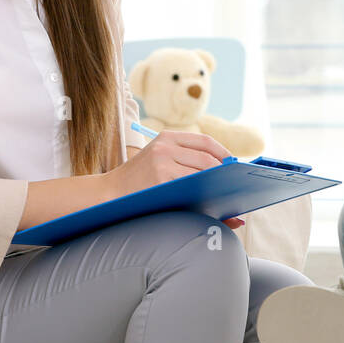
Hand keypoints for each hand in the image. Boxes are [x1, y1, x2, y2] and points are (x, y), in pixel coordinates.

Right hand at [121, 140, 242, 226]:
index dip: (224, 154)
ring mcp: (162, 162)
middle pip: (207, 158)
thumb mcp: (159, 162)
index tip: (235, 168)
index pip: (205, 142)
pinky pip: (191, 187)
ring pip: (202, 172)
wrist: (108, 194)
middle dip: (224, 174)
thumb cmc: (139, 183)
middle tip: (234, 187)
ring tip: (225, 198)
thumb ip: (187, 164)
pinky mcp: (160, 179)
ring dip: (217, 185)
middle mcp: (165, 146)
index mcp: (166, 137)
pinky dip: (204, 195)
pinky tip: (208, 205)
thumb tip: (218, 179)